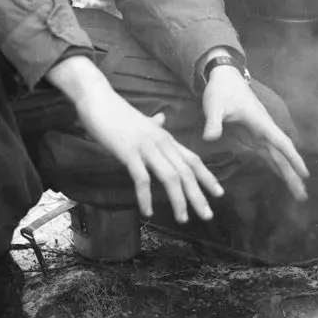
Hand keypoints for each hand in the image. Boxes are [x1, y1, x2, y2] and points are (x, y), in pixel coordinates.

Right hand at [53, 57, 224, 223]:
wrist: (98, 99)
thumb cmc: (116, 112)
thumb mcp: (141, 120)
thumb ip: (154, 123)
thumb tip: (161, 118)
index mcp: (165, 138)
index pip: (193, 159)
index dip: (207, 177)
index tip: (219, 193)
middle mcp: (161, 142)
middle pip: (187, 172)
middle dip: (198, 195)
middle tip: (208, 216)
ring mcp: (146, 147)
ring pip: (170, 176)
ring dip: (178, 200)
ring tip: (182, 219)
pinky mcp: (128, 152)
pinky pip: (141, 178)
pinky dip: (146, 197)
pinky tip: (147, 211)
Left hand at [200, 66, 310, 199]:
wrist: (223, 78)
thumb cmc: (221, 90)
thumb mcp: (214, 105)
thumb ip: (213, 122)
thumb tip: (210, 137)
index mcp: (260, 122)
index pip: (281, 143)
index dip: (293, 158)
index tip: (304, 173)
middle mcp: (264, 131)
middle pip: (282, 155)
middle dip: (293, 175)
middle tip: (303, 196)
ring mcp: (260, 135)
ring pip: (278, 158)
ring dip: (287, 175)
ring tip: (298, 194)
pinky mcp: (254, 138)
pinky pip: (268, 156)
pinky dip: (276, 168)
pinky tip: (283, 179)